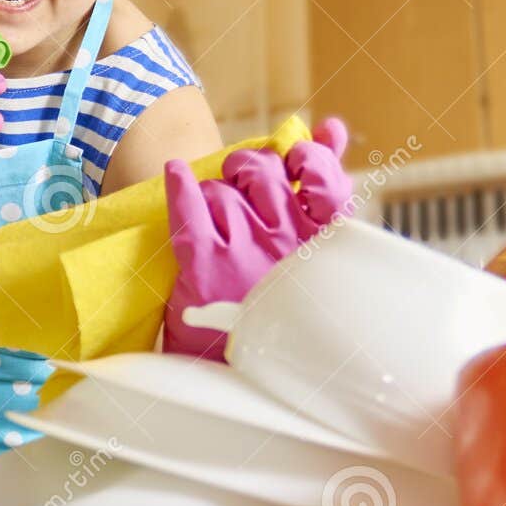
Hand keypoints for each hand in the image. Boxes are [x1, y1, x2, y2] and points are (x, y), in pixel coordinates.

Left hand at [162, 118, 352, 359]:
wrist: (241, 380)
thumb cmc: (282, 310)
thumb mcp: (314, 253)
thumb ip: (323, 185)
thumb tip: (332, 125)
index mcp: (323, 248)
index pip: (326, 180)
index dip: (311, 159)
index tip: (298, 158)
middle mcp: (289, 245)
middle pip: (265, 173)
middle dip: (250, 166)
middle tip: (241, 177)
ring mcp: (247, 253)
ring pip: (225, 190)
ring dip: (215, 189)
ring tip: (214, 203)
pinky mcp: (205, 265)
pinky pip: (190, 207)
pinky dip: (179, 185)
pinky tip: (174, 175)